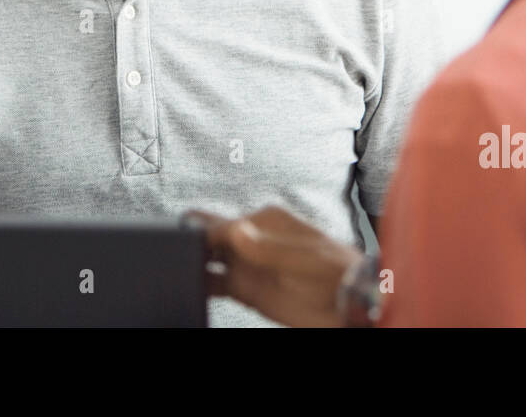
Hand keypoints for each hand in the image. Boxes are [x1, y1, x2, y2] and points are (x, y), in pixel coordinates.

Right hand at [185, 205, 362, 326]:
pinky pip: (215, 283)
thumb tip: (236, 229)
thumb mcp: (306, 259)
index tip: (183, 244)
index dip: (201, 234)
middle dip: (190, 241)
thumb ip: (271, 248)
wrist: (352, 304)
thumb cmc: (337, 274)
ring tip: (174, 271)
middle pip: (210, 235)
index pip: (222, 222)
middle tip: (173, 253)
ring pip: (208, 259)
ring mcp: (248, 264)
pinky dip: (200, 284)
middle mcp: (252, 239)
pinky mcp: (247, 289)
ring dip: (192, 263)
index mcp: (266, 221)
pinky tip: (190, 288)